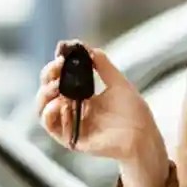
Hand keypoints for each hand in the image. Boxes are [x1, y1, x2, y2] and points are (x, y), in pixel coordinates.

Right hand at [35, 40, 166, 168]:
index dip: (55, 68)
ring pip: (43, 110)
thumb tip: (86, 47)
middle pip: (47, 92)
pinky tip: (60, 103)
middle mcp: (73, 111)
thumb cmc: (134, 112)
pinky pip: (52, 127)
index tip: (61, 56)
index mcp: (82, 97)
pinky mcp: (72, 139)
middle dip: (48, 76)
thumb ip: (102, 65)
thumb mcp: (118, 82)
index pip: (59, 80)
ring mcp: (71, 125)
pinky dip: (50, 113)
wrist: (143, 134)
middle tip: (57, 67)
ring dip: (45, 94)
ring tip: (56, 85)